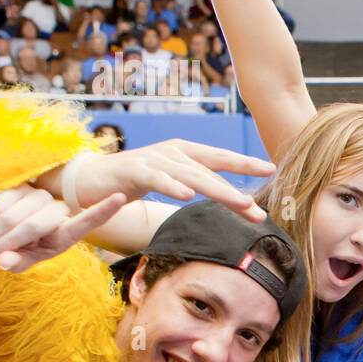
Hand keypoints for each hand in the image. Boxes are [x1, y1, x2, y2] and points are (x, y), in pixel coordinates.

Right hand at [0, 185, 126, 272]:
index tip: (121, 196)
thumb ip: (18, 262)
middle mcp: (60, 212)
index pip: (89, 220)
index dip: (104, 209)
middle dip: (10, 240)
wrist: (12, 231)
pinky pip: (1, 203)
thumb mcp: (26, 260)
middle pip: (35, 223)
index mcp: (69, 232)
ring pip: (15, 213)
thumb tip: (6, 262)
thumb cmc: (27, 250)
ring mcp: (42, 197)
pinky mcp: (23, 187)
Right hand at [70, 140, 274, 218]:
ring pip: (192, 176)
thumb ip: (198, 183)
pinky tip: (186, 196)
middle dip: (237, 191)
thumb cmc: (135, 180)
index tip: (271, 168)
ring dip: (218, 191)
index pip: (221, 159)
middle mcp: (173, 152)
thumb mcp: (172, 180)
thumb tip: (231, 197)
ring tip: (240, 204)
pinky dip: (172, 186)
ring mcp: (154, 159)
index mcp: (185, 153)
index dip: (245, 163)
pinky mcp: (134, 170)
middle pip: (212, 172)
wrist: (91, 177)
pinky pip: (156, 178)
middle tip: (258, 209)